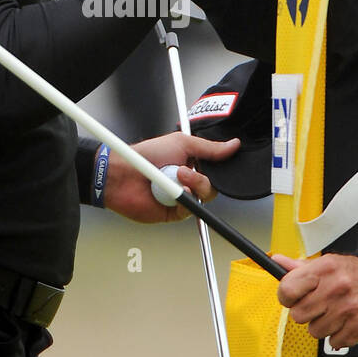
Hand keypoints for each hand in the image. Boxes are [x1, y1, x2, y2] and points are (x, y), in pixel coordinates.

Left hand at [103, 131, 239, 222]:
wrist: (123, 172)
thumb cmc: (147, 154)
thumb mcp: (182, 143)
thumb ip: (210, 148)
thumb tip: (234, 145)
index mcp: (193, 165)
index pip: (216, 170)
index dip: (220, 169)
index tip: (220, 163)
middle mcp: (189, 182)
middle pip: (212, 187)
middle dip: (202, 179)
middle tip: (184, 170)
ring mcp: (182, 198)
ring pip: (204, 198)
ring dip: (194, 187)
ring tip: (176, 176)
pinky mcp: (174, 213)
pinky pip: (189, 210)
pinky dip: (186, 201)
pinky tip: (176, 193)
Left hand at [273, 252, 357, 347]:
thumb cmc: (356, 273)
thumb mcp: (328, 263)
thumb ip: (301, 267)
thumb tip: (278, 262)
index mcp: (324, 268)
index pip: (287, 289)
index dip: (287, 298)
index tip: (294, 299)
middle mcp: (336, 287)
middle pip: (299, 315)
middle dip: (307, 314)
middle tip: (319, 307)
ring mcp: (348, 307)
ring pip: (315, 331)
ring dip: (323, 326)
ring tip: (336, 313)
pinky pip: (335, 342)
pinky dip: (339, 336)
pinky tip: (346, 323)